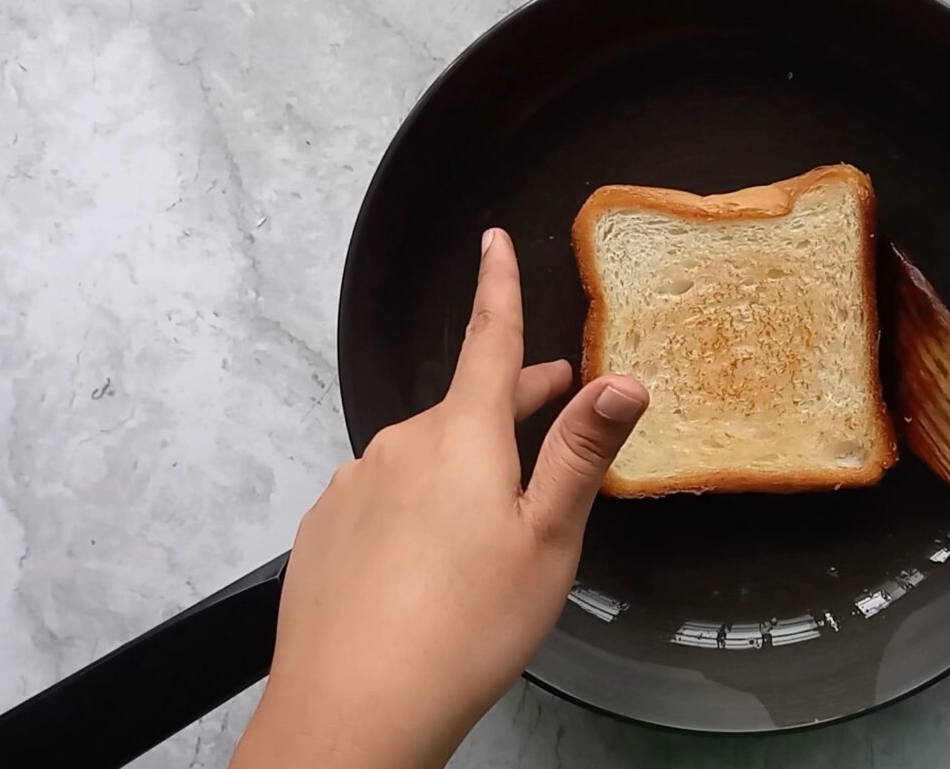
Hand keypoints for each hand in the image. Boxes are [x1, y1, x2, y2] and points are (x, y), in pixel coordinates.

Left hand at [230, 228, 648, 768]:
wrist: (354, 709)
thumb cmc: (465, 626)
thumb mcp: (547, 539)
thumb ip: (581, 454)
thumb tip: (624, 381)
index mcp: (461, 436)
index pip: (486, 339)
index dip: (497, 285)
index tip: (492, 239)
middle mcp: (399, 445)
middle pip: (464, 404)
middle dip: (512, 399)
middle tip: (556, 401)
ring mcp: (353, 486)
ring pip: (423, 455)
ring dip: (462, 462)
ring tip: (493, 515)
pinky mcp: (325, 530)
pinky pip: (384, 497)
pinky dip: (416, 506)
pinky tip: (431, 558)